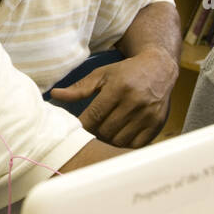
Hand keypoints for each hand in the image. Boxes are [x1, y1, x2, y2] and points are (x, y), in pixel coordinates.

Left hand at [48, 47, 177, 147]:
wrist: (159, 69)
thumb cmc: (126, 72)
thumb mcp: (101, 75)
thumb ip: (79, 88)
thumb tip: (54, 95)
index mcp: (118, 88)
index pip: (94, 115)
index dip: (82, 125)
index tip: (75, 129)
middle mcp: (134, 102)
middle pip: (106, 130)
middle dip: (95, 133)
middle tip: (91, 131)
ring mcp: (147, 115)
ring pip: (119, 140)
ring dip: (109, 140)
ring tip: (105, 133)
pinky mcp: (157, 124)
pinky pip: (135, 145)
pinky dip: (125, 144)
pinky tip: (120, 136)